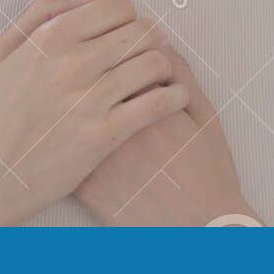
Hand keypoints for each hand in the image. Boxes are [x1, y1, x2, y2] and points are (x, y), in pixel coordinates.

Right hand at [0, 0, 191, 220]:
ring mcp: (90, 99)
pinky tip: (176, 98)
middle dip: (151, 39)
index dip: (129, 16)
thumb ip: (41, 14)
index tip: (127, 32)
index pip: (118, 6)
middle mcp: (73, 62)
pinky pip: (157, 103)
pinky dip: (175, 96)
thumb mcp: (4, 52)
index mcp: (51, 37)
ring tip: (161, 77)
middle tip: (149, 53)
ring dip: (164, 66)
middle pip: (142, 31)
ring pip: (154, 62)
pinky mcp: (105, 134)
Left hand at [76, 43, 259, 225]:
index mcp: (146, 103)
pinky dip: (67, 138)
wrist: (201, 228)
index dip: (119, 55)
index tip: (123, 59)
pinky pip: (64, 150)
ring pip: (70, 113)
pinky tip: (78, 136)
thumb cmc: (209, 173)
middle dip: (94, 75)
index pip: (117, 58)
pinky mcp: (86, 186)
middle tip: (104, 80)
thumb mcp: (205, 116)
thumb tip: (160, 46)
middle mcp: (116, 127)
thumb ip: (183, 75)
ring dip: (75, 103)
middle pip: (89, 83)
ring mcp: (97, 158)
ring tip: (87, 105)